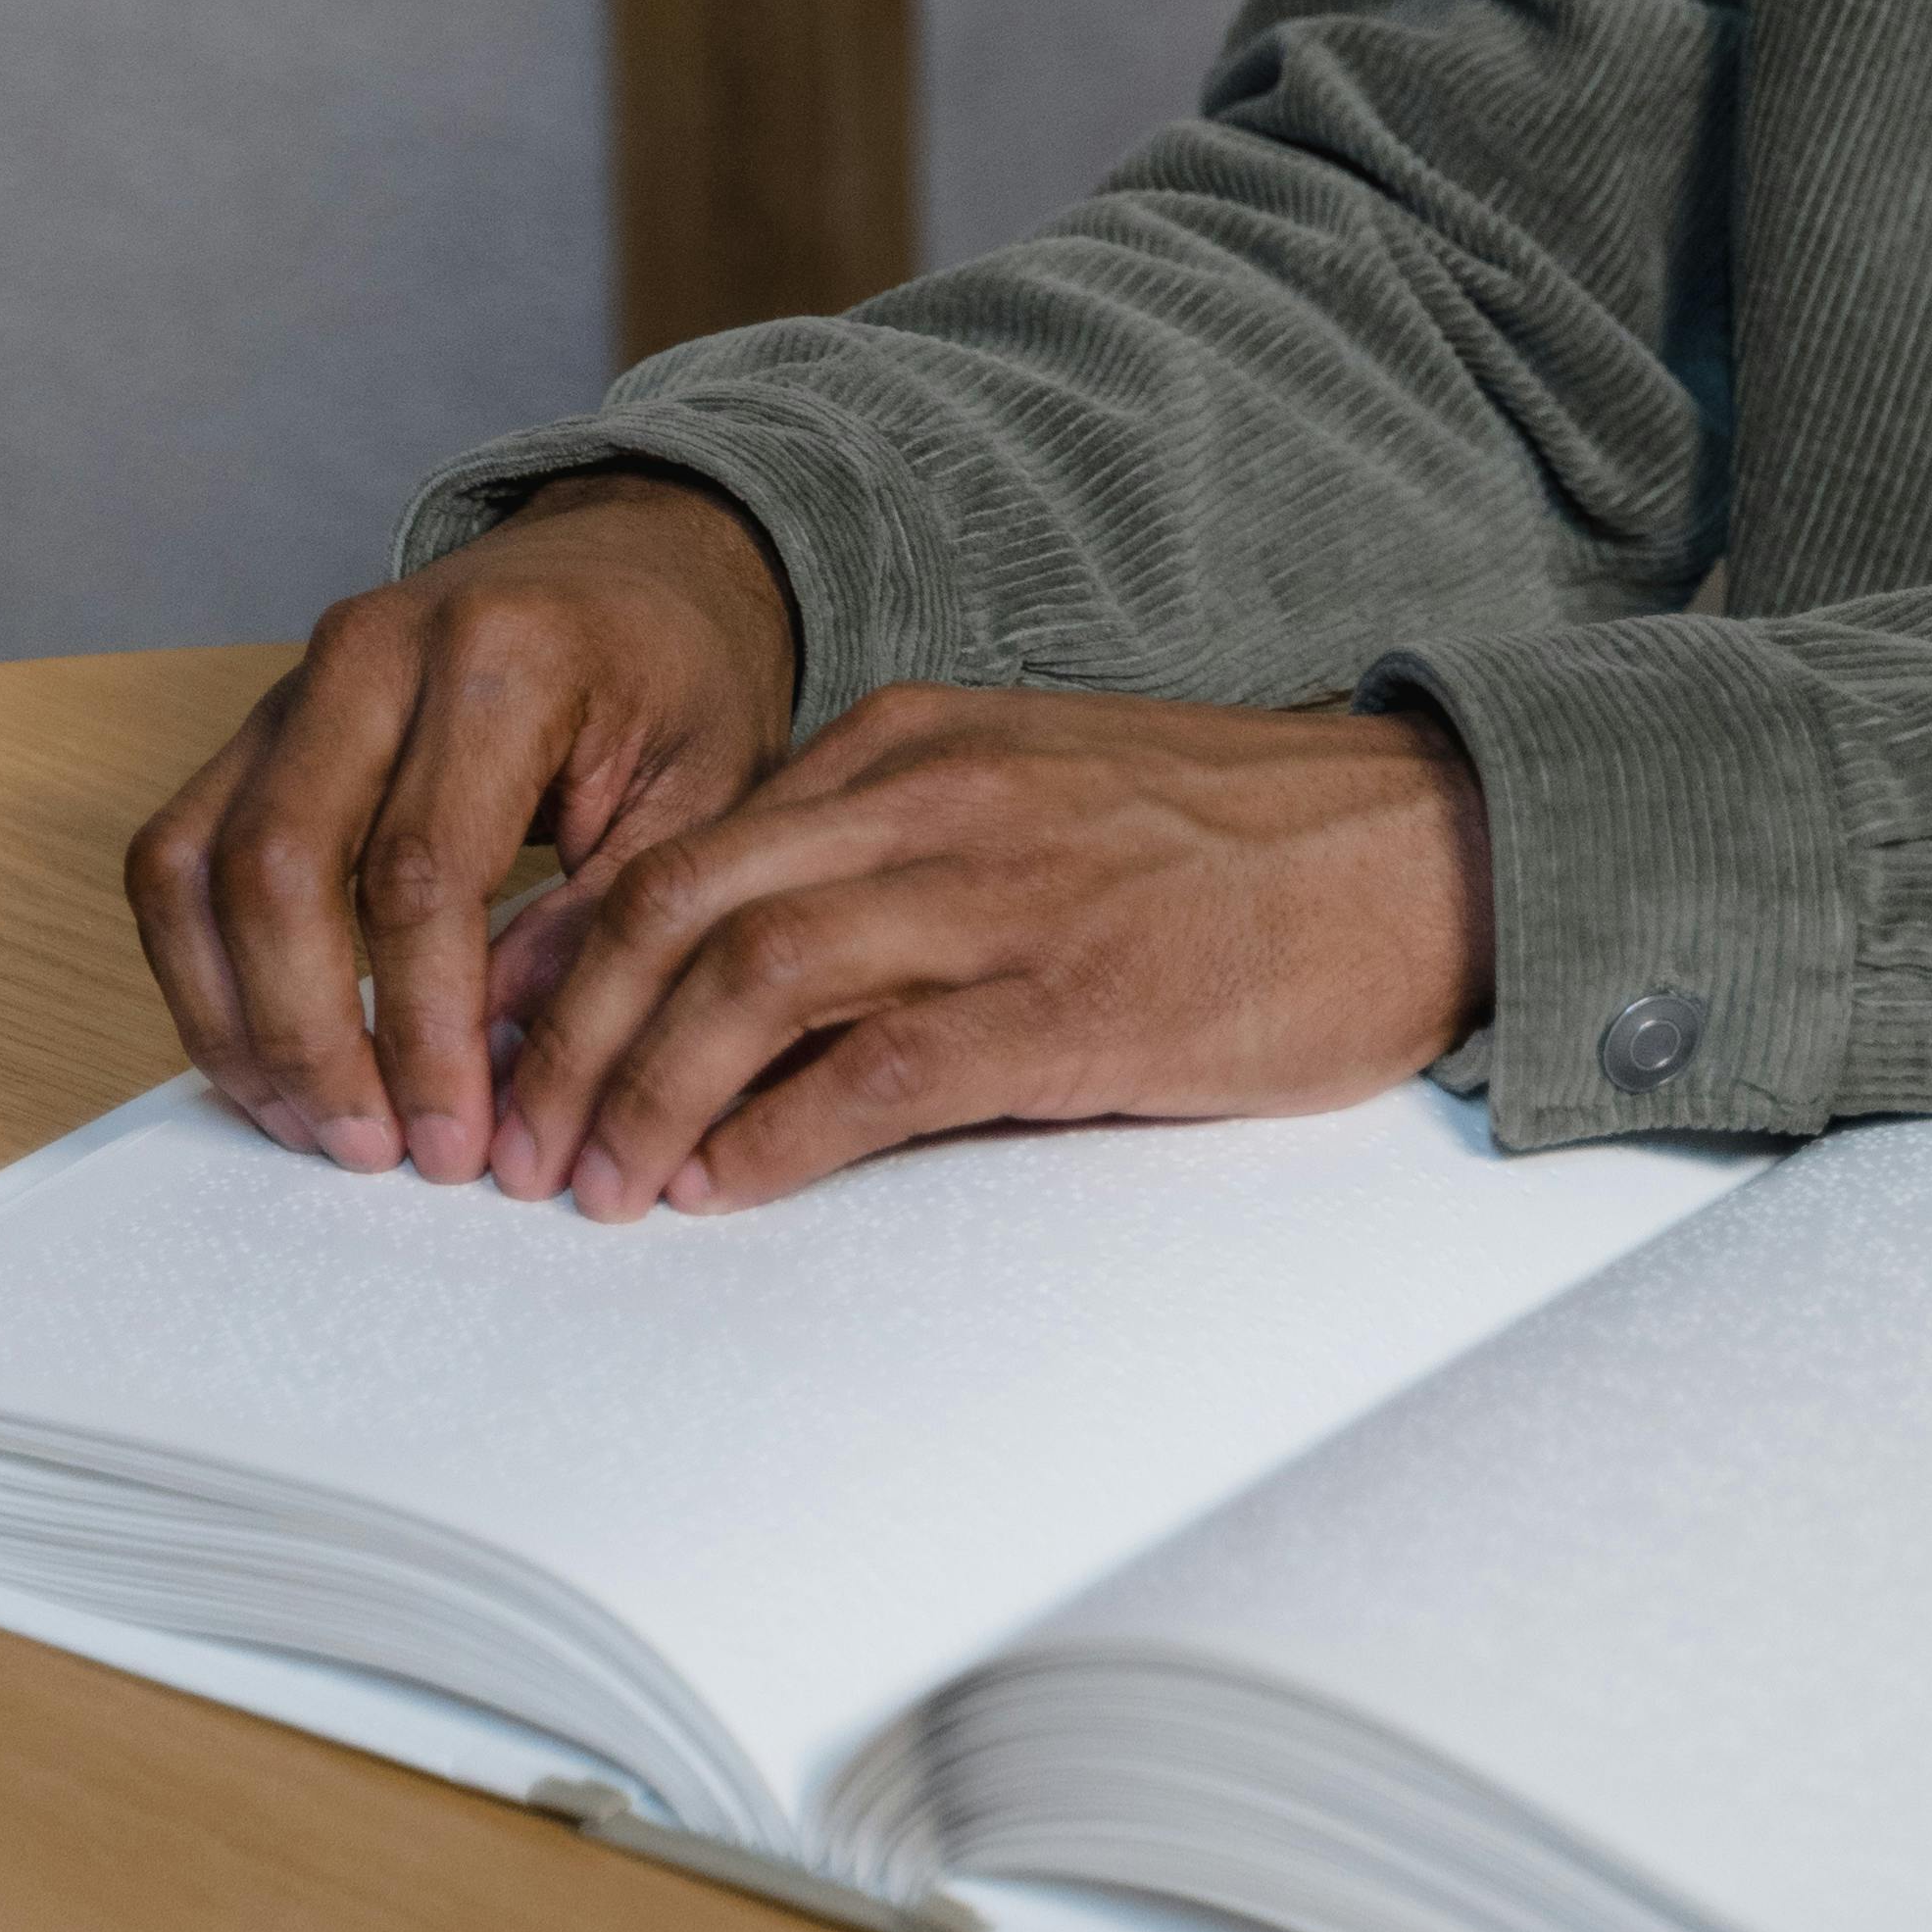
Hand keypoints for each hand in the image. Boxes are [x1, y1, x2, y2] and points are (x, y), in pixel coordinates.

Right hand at [125, 478, 800, 1183]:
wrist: (639, 562)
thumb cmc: (680, 677)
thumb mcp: (710, 791)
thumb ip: (610, 919)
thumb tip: (509, 1063)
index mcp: (503, 655)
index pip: (421, 873)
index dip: (424, 1028)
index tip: (455, 1140)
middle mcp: (375, 650)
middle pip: (282, 867)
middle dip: (313, 1038)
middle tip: (373, 1150)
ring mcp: (297, 681)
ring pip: (197, 865)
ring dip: (235, 1017)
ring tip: (311, 1123)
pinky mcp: (258, 724)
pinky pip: (179, 856)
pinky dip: (201, 970)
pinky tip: (266, 1056)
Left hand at [475, 687, 1494, 1221]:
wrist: (1427, 847)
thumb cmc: (1237, 845)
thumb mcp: (1040, 796)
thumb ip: (902, 850)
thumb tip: (748, 965)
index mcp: (924, 743)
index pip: (687, 839)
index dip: (569, 950)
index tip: (504, 1038)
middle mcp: (943, 798)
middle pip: (683, 902)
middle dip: (568, 1030)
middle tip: (515, 1140)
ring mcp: (1008, 894)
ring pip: (751, 975)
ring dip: (642, 1092)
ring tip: (597, 1185)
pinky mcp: (1075, 1000)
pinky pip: (877, 1068)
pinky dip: (773, 1133)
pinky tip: (723, 1188)